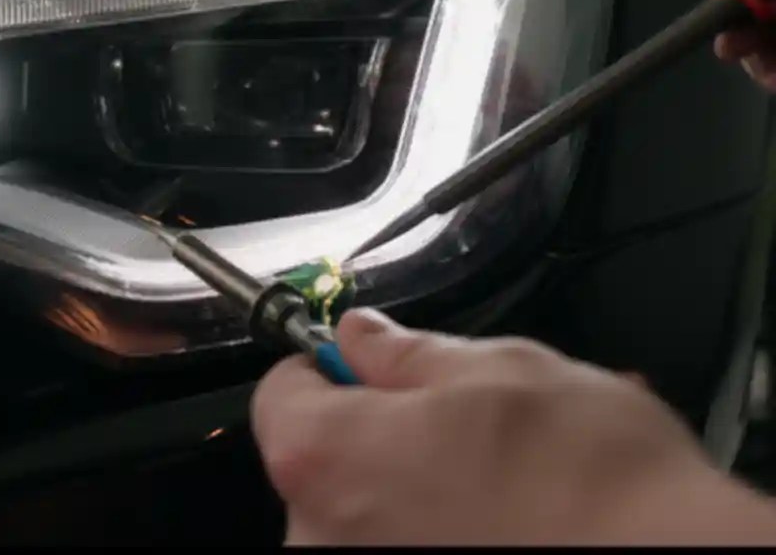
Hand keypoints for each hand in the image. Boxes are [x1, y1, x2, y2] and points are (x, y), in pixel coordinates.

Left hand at [250, 309, 775, 544]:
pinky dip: (444, 529)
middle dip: (381, 431)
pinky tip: (508, 513)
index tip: (366, 365)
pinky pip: (407, 547)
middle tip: (458, 420)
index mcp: (323, 457)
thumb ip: (406, 352)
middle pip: (326, 460)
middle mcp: (322, 537)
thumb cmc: (588, 481)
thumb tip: (360, 337)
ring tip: (502, 470)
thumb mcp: (498, 369)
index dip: (327, 369)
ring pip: (373, 512)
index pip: (283, 394)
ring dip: (421, 484)